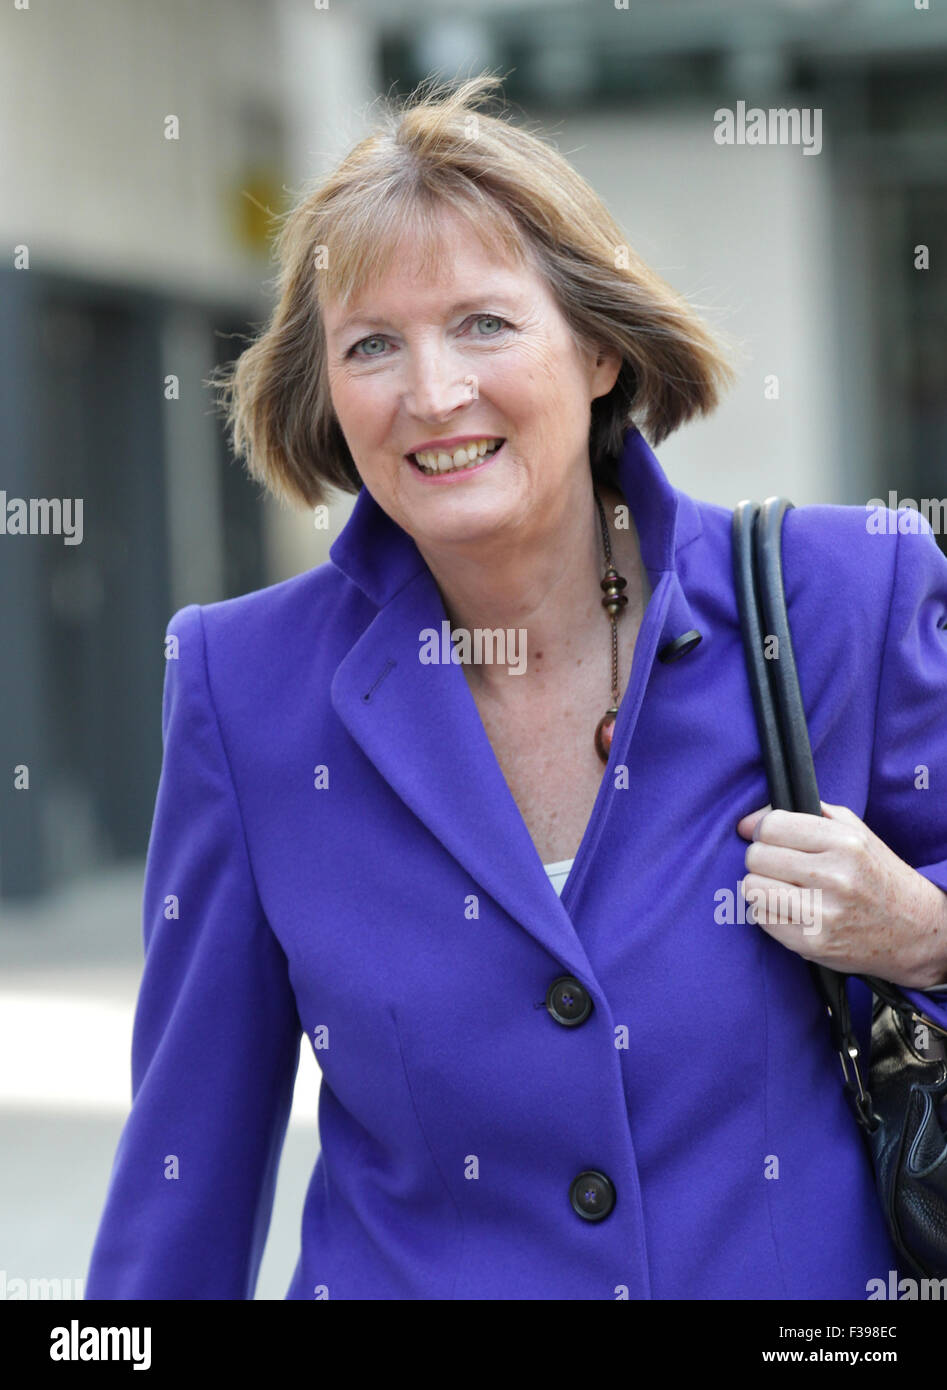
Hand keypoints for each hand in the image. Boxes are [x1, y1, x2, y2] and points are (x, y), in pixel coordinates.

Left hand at [735, 801, 946, 988]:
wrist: (915, 929)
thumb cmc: (876, 875)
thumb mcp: (852, 832)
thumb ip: (802, 815)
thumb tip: (746, 822)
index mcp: (845, 842)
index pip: (771, 826)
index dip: (766, 832)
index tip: (774, 840)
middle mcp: (835, 876)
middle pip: (757, 857)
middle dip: (763, 859)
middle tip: (781, 867)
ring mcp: (824, 913)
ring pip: (752, 887)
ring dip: (762, 887)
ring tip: (784, 888)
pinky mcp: (813, 943)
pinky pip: (761, 917)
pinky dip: (769, 912)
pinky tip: (791, 911)